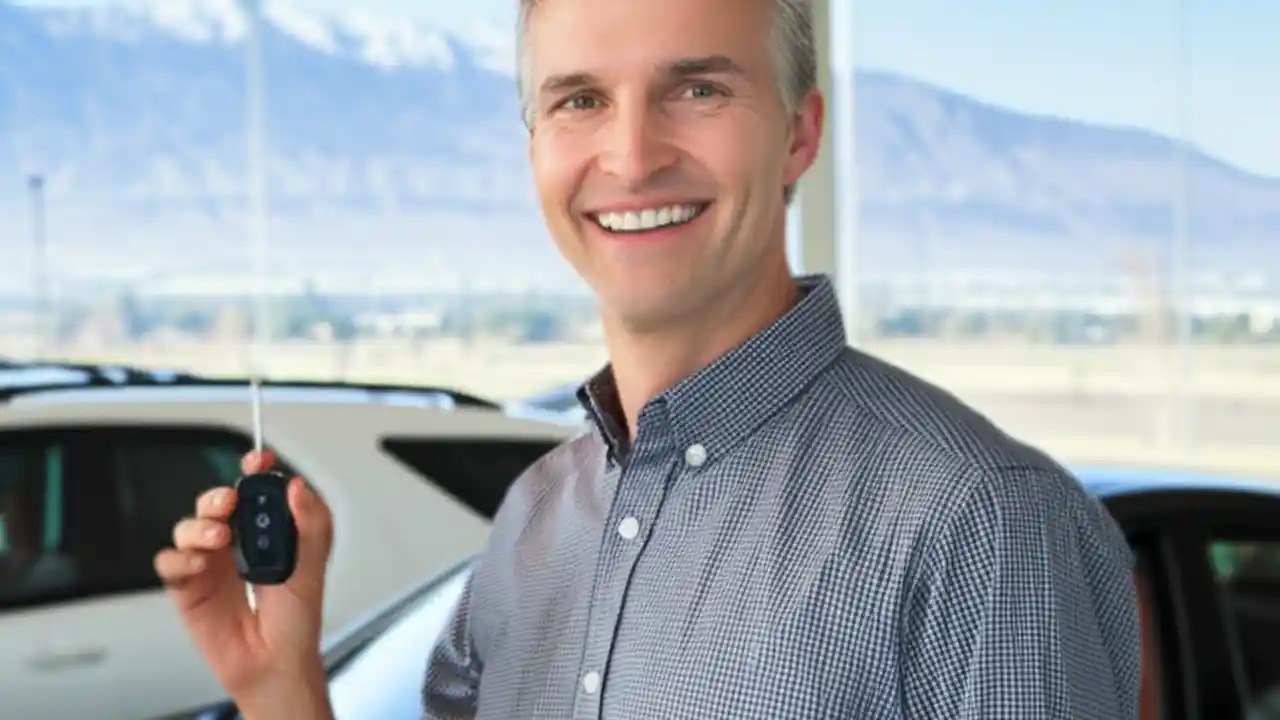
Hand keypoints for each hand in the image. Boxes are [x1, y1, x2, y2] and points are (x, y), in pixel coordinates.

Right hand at [154, 450, 335, 717]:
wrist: (277, 661)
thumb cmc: (296, 618)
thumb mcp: (313, 567)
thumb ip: (312, 526)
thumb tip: (299, 488)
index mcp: (267, 532)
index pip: (255, 491)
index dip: (254, 470)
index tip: (259, 458)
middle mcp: (236, 543)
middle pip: (215, 503)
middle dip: (218, 495)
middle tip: (228, 501)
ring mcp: (210, 563)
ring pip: (189, 526)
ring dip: (199, 525)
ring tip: (218, 538)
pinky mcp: (188, 588)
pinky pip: (170, 562)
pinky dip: (179, 558)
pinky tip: (197, 564)